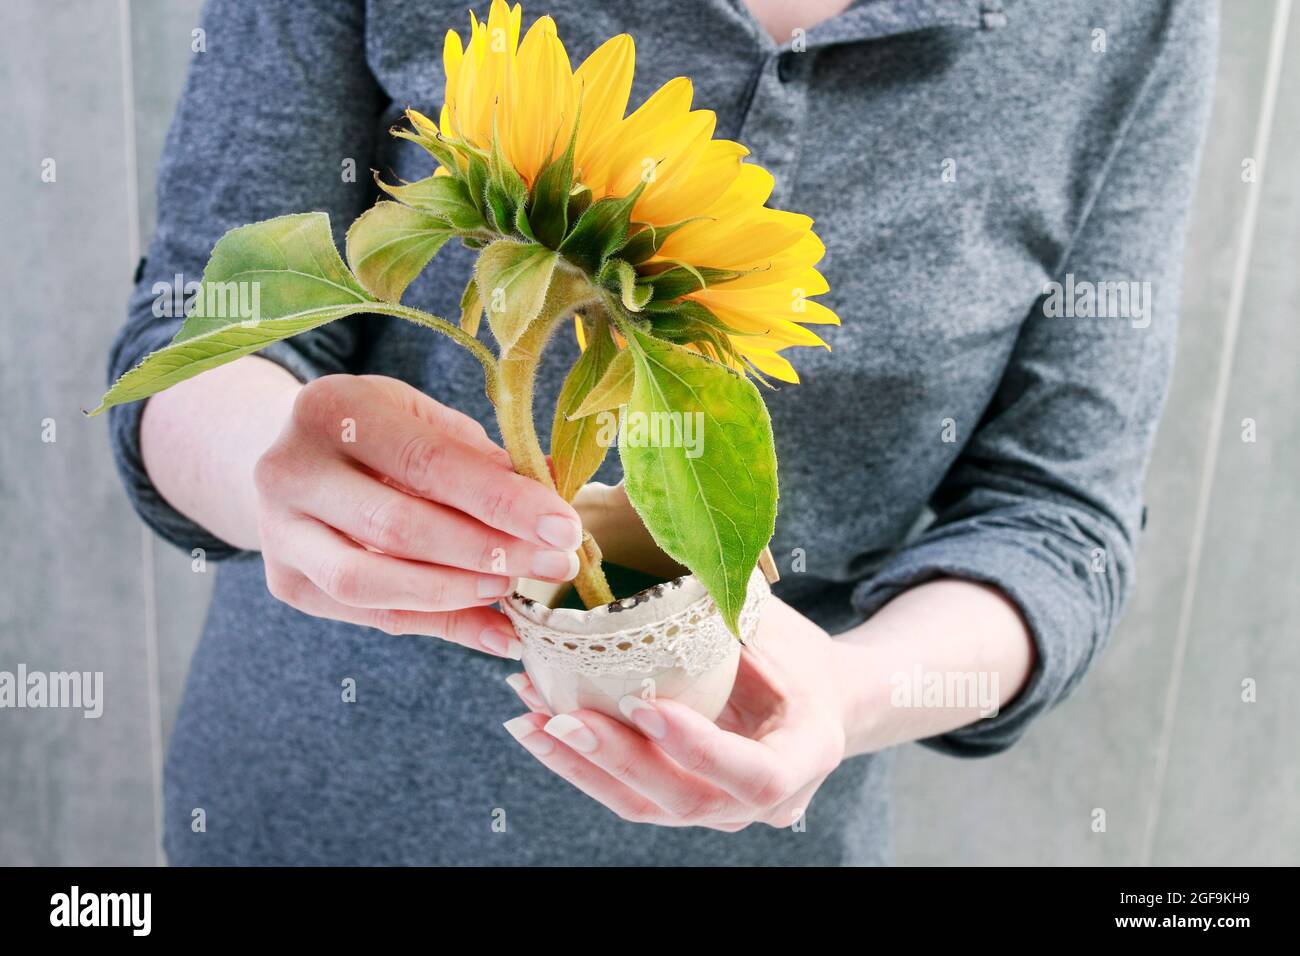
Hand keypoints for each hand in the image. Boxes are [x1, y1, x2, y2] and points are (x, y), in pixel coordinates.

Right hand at [254, 373, 584, 657]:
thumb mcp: (424, 420)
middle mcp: (290, 471)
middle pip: (399, 527)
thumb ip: (482, 457)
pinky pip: (373, 616)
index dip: (502, 501)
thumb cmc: (376, 433)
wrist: (286, 454)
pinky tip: (496, 631)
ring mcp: (279, 533)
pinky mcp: (286, 583)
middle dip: (490, 552)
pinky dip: (443, 626)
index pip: (429, 464)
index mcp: (332, 410)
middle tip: (555, 563)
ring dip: (457, 593)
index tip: (563, 526)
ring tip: (514, 590)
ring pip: (372, 582)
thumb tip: (557, 490)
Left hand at [502, 596, 848, 829]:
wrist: (822, 703)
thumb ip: (732, 616)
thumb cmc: (801, 654)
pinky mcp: (684, 804)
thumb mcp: (780, 630)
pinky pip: (630, 795)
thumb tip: (670, 560)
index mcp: (804, 756)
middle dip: (617, 758)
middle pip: (686, 798)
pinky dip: (582, 763)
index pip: (756, 774)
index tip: (644, 704)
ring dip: (581, 764)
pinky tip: (539, 727)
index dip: (699, 747)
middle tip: (561, 716)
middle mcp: (766, 803)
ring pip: (646, 806)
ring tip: (530, 719)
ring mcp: (722, 811)